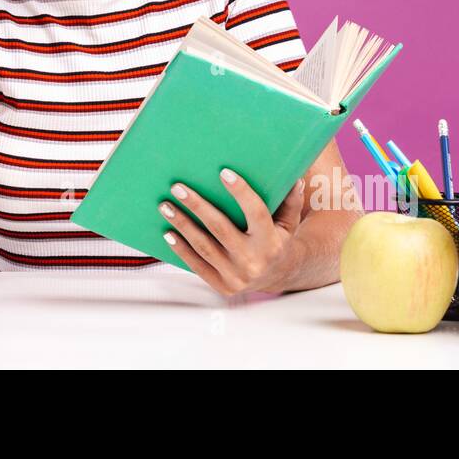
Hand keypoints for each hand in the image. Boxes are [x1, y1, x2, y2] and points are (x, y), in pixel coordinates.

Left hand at [158, 170, 306, 296]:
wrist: (277, 277)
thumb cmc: (278, 240)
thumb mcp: (289, 222)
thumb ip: (290, 200)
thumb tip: (293, 176)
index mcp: (271, 241)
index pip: (256, 212)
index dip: (241, 192)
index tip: (223, 172)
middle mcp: (254, 260)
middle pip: (220, 228)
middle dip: (197, 205)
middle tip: (177, 187)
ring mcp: (236, 276)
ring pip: (204, 246)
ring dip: (182, 225)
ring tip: (165, 206)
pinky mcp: (222, 286)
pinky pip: (197, 265)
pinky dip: (181, 249)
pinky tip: (168, 233)